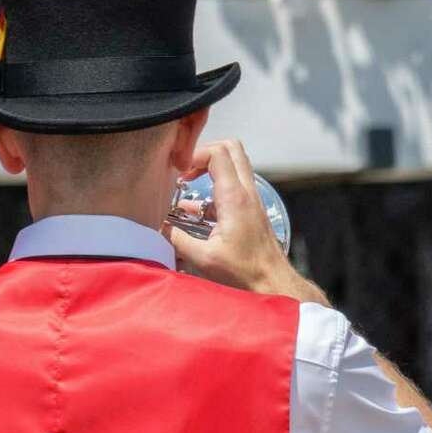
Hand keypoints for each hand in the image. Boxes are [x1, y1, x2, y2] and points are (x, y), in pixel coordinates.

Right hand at [164, 140, 310, 298]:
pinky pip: (233, 188)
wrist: (273, 283)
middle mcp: (246, 192)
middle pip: (230, 149)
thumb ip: (177, 240)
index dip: (194, 155)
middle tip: (185, 170)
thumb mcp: (204, 258)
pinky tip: (197, 213)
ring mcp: (251, 199)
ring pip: (234, 166)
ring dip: (210, 170)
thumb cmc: (245, 273)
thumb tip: (158, 227)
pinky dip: (214, 191)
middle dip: (204, 153)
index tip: (178, 172)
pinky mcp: (250, 210)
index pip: (218, 153)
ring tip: (187, 188)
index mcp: (235, 198)